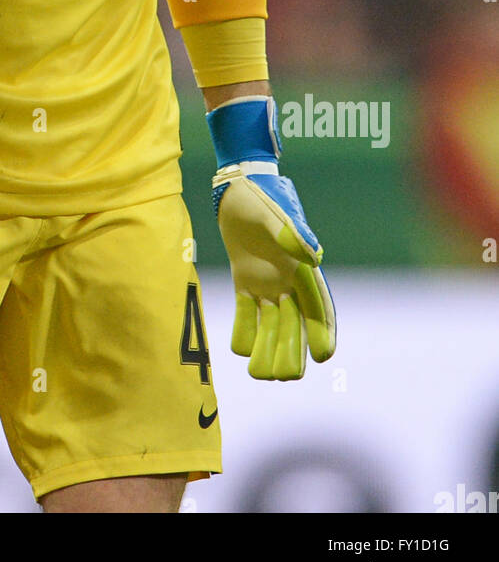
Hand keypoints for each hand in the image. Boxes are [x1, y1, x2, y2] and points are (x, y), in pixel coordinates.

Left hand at [206, 96, 335, 380]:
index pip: (317, 306)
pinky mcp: (245, 279)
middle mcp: (288, 280)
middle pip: (294, 324)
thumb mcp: (276, 214)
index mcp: (301, 268)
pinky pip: (246, 312)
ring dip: (269, 348)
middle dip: (291, 351)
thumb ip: (292, 235)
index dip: (322, 332)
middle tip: (283, 376)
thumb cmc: (261, 196)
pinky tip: (241, 348)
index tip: (324, 357)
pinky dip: (245, 330)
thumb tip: (313, 257)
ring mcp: (266, 282)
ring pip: (271, 324)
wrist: (238, 184)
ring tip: (260, 375)